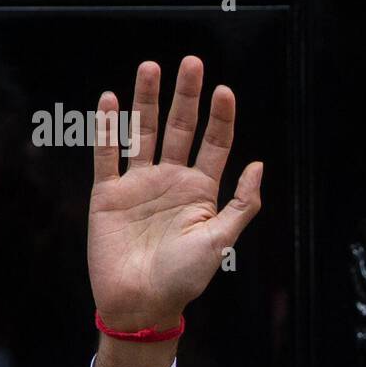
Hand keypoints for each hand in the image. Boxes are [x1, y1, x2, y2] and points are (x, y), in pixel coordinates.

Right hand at [88, 56, 262, 333]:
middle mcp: (171, 181)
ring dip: (146, 101)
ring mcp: (139, 185)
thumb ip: (241, 203)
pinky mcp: (109, 195)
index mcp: (201, 191)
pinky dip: (107, 128)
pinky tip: (109, 100)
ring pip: (143, 133)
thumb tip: (258, 165)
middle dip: (186, 96)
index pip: (214, 144)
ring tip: (151, 67)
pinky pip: (107, 155)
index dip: (221, 118)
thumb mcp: (221, 241)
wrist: (141, 304)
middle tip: (191, 63)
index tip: (225, 90)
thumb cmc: (184, 279)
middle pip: (179, 128)